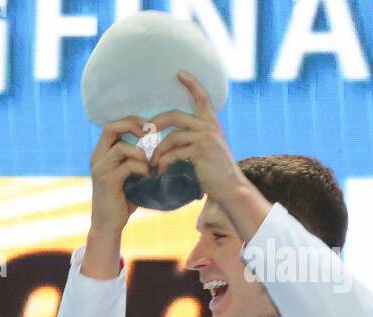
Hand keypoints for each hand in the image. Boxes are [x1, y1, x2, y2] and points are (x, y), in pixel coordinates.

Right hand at [82, 116, 148, 279]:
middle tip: (150, 133)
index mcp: (101, 153)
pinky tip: (148, 176)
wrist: (108, 224)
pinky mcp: (107, 181)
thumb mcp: (128, 174)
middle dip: (133, 125)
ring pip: (121, 147)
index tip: (148, 128)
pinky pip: (127, 165)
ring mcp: (100, 169)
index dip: (131, 121)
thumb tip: (158, 144)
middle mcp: (97, 157)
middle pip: (111, 127)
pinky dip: (142, 168)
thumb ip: (134, 158)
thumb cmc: (122, 199)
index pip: (112, 125)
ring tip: (150, 164)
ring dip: (141, 153)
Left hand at [147, 71, 247, 205]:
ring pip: (171, 137)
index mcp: (211, 122)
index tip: (179, 72)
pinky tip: (160, 171)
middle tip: (143, 133)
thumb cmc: (214, 171)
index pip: (201, 97)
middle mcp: (209, 125)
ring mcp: (205, 137)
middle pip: (174, 115)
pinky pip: (173, 153)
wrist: (229, 187)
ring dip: (157, 151)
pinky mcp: (200, 150)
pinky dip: (163, 163)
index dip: (191, 83)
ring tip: (151, 163)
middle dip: (155, 123)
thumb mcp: (206, 149)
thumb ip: (193, 138)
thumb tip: (170, 136)